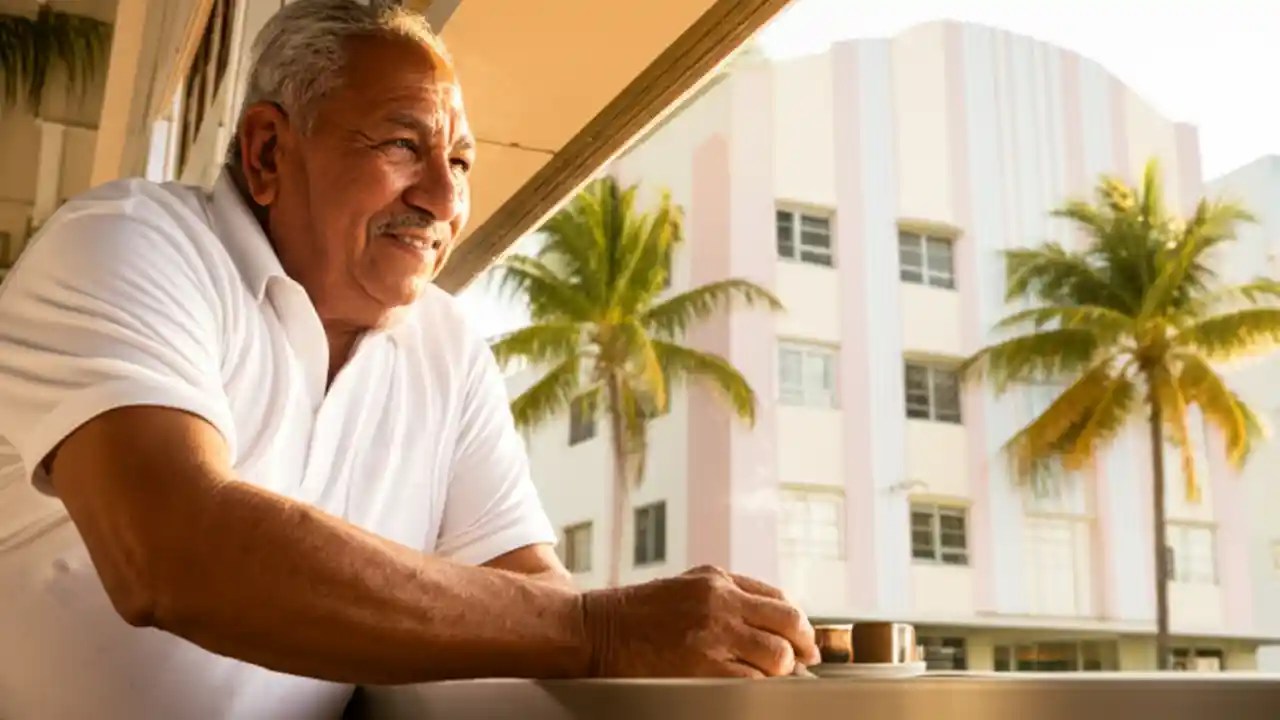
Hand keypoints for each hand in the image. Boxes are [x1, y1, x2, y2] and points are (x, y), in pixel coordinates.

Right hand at [581, 565, 819, 677]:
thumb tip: (771, 619)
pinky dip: (758, 686)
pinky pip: (751, 681)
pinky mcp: (702, 666)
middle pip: (788, 623)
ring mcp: (712, 634)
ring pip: (777, 656)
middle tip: (802, 662)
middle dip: (802, 646)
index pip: (779, 599)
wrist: (596, 630)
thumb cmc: (639, 614)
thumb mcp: (686, 586)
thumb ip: (727, 594)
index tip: (802, 641)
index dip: (798, 624)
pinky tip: (749, 686)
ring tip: (770, 676)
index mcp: (718, 579)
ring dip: (781, 670)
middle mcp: (720, 601)